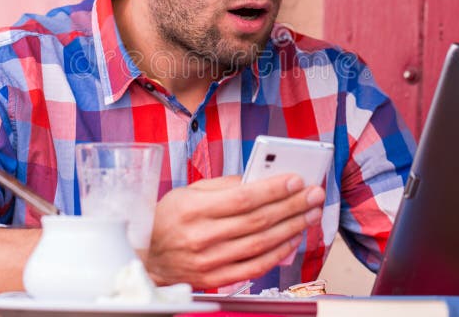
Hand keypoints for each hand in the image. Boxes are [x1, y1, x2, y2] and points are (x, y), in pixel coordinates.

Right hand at [144, 173, 324, 288]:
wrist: (146, 258)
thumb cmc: (166, 220)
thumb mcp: (186, 192)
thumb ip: (221, 185)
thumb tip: (257, 179)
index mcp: (192, 209)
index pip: (241, 198)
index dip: (272, 189)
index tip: (296, 180)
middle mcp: (201, 237)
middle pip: (257, 220)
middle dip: (291, 205)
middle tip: (313, 194)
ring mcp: (209, 261)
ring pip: (260, 243)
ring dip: (291, 228)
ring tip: (309, 214)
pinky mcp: (215, 278)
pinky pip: (255, 267)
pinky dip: (278, 253)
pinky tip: (292, 239)